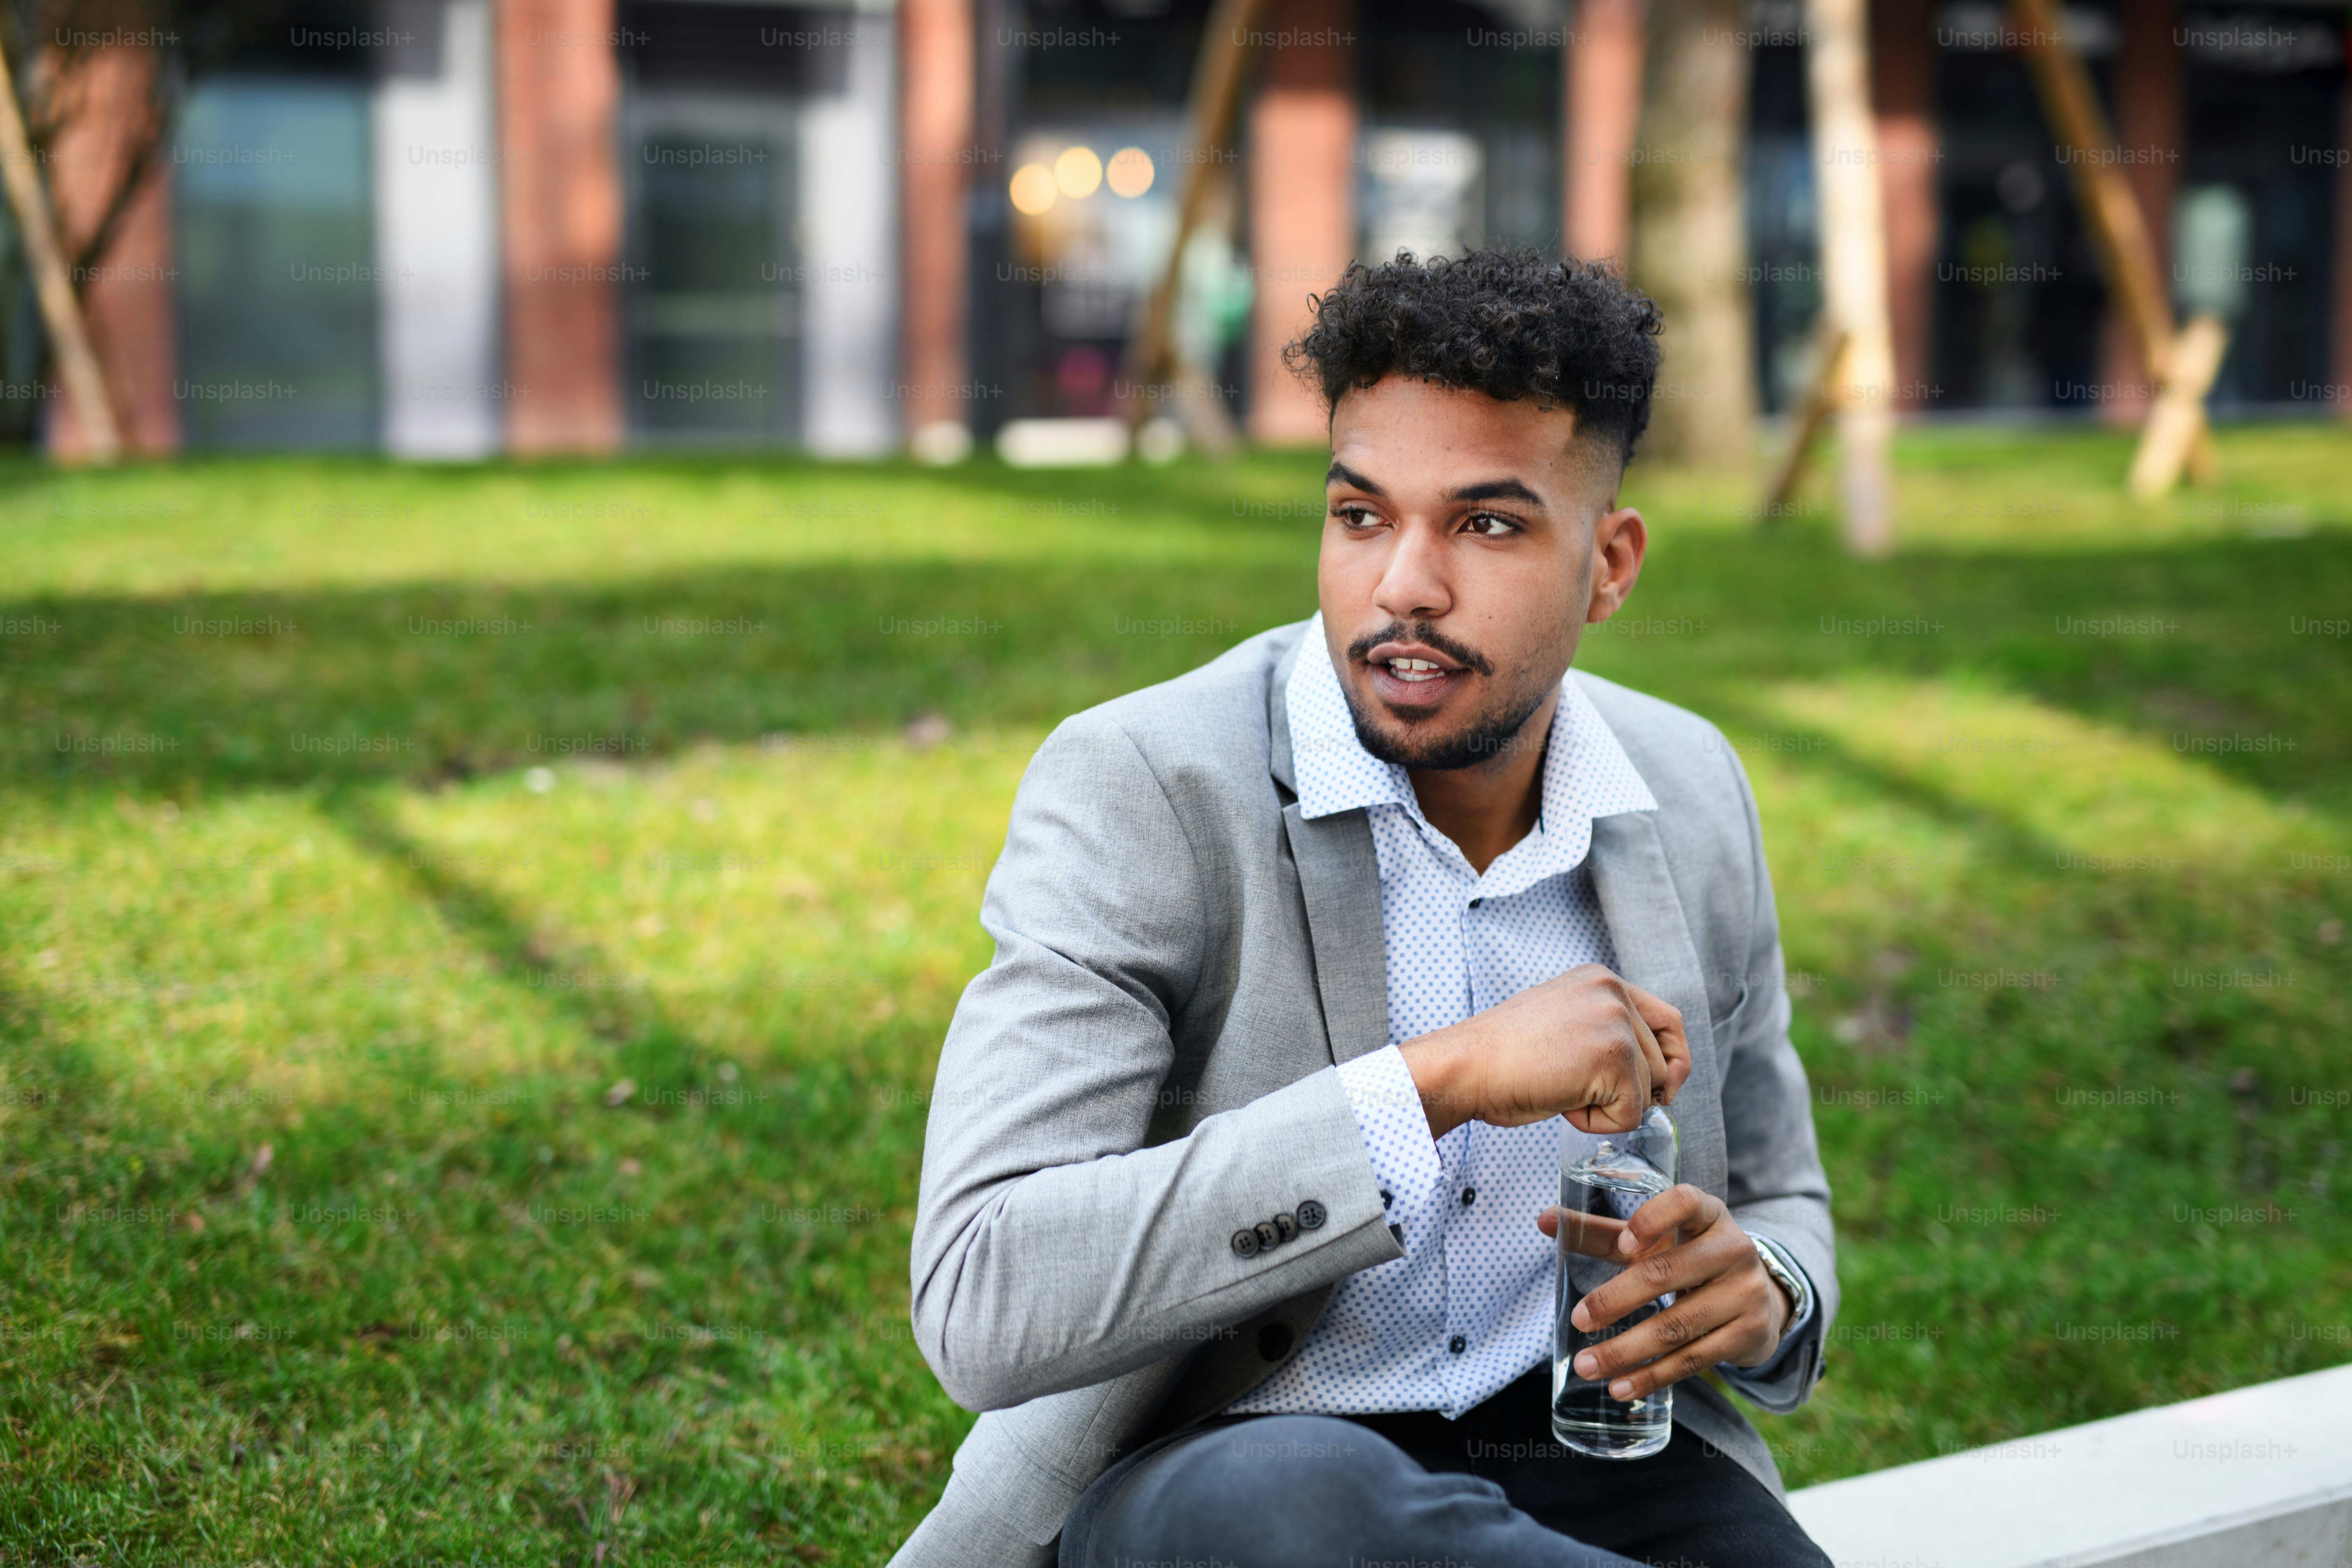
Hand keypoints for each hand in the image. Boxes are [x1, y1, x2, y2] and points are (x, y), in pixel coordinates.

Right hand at [1397, 964, 1688, 1139]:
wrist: (1466, 1066)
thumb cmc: (1502, 1057)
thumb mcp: (1563, 1025)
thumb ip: (1604, 1032)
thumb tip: (1654, 1075)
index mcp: (1600, 980)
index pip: (1667, 1019)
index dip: (1672, 1058)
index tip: (1664, 1086)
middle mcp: (1612, 992)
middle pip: (1663, 1061)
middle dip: (1632, 1090)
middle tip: (1580, 1090)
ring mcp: (1614, 1021)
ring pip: (1649, 1089)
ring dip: (1609, 1106)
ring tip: (1561, 1088)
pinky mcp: (1613, 1056)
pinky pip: (1630, 1113)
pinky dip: (1597, 1123)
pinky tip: (1561, 1101)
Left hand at [1536, 1185, 1790, 1400]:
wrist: (1761, 1298)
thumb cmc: (1690, 1258)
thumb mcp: (1658, 1241)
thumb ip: (1604, 1232)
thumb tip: (1543, 1220)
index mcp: (1708, 1215)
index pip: (1686, 1202)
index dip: (1654, 1220)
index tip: (1622, 1247)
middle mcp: (1733, 1248)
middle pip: (1668, 1273)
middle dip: (1616, 1300)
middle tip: (1578, 1320)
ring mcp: (1746, 1293)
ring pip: (1678, 1325)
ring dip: (1627, 1350)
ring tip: (1587, 1366)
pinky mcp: (1749, 1333)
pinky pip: (1695, 1359)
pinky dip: (1653, 1376)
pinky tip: (1621, 1387)